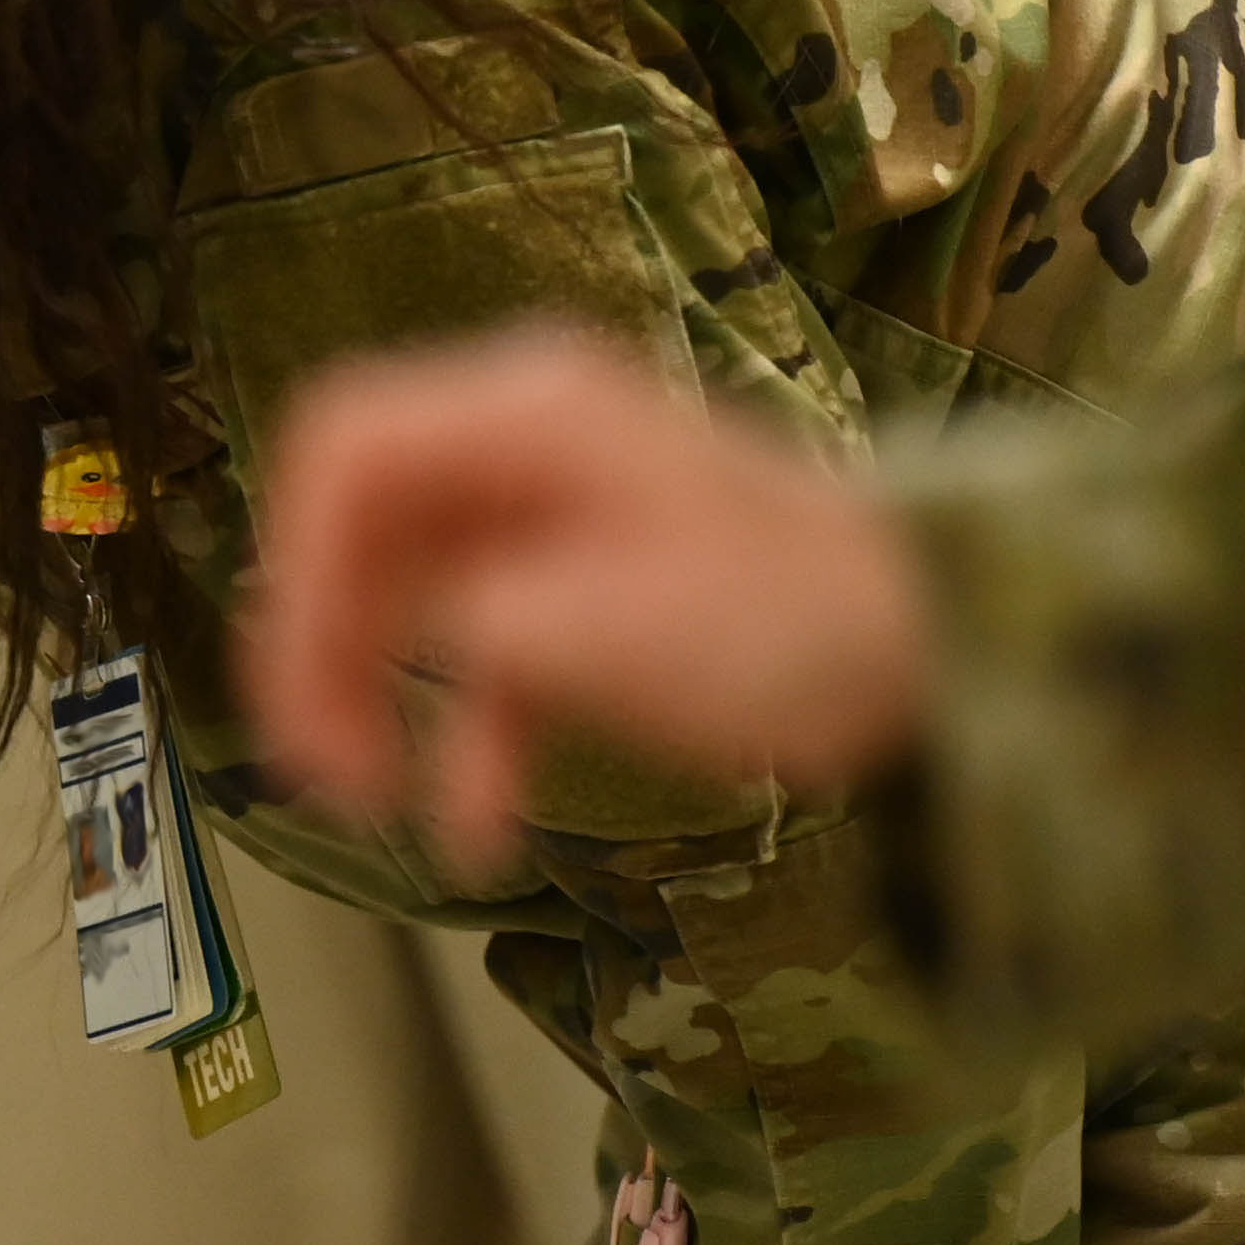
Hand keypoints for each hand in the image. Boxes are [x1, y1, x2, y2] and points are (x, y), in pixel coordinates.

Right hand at [241, 333, 935, 871]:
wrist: (948, 654)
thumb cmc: (791, 619)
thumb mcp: (616, 623)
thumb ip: (481, 622)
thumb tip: (419, 644)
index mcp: (527, 413)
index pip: (343, 447)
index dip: (297, 560)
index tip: (298, 677)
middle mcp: (518, 446)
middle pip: (354, 526)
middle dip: (317, 648)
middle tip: (313, 763)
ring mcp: (544, 520)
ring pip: (394, 596)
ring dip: (365, 698)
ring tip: (363, 801)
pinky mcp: (574, 598)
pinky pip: (471, 659)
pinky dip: (457, 741)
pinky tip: (472, 832)